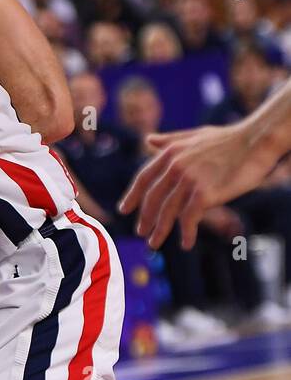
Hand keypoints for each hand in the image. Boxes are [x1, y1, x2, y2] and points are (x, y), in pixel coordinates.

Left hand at [119, 122, 276, 248]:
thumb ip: (170, 140)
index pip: (144, 178)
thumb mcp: (194, 135)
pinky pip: (190, 218)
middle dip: (145, 217)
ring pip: (168, 211)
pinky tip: (186, 243)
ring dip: (160, 230)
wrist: (255, 140)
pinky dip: (187, 233)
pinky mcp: (205, 192)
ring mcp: (189, 180)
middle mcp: (175, 166)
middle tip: (141, 232)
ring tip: (154, 243)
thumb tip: (149, 139)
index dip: (132, 195)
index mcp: (170, 153)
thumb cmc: (229, 138)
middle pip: (153, 198)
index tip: (124, 210)